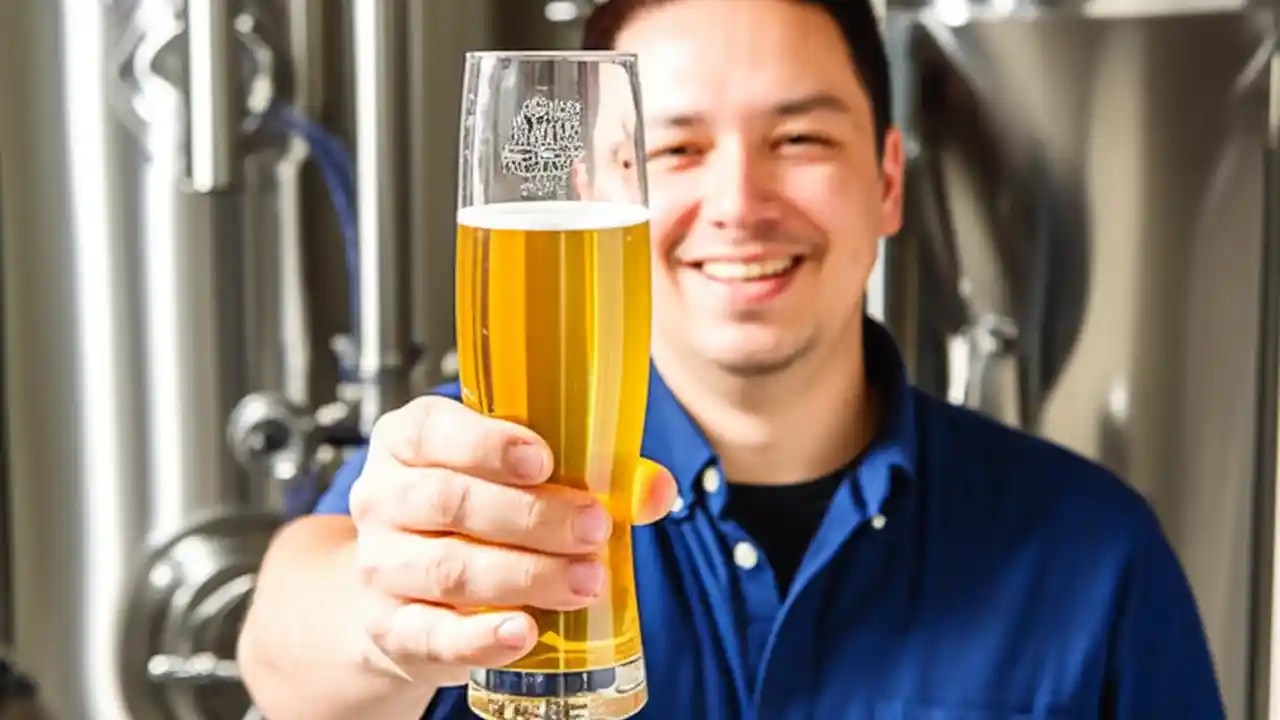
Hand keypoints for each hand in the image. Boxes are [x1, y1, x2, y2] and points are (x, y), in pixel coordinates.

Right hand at [348, 395, 677, 686]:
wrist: (410, 593)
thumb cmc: (476, 517)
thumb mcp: (516, 479)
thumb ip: (588, 474)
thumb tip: (654, 490)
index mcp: (408, 442)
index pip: (432, 431)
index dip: (486, 444)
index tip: (543, 460)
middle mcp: (383, 498)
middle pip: (451, 500)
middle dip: (532, 515)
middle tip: (593, 526)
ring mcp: (380, 566)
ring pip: (449, 568)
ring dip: (525, 574)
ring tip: (585, 580)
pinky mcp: (390, 628)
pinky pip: (433, 634)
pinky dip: (481, 636)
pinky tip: (525, 631)